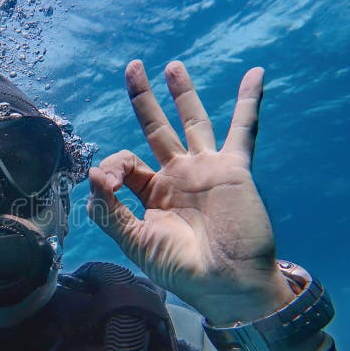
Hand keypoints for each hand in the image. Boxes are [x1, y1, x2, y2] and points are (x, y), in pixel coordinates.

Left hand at [87, 60, 294, 325]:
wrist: (226, 284)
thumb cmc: (181, 269)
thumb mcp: (136, 241)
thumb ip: (110, 210)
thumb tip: (94, 174)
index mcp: (152, 194)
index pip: (126, 162)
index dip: (112, 167)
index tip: (110, 184)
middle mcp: (177, 176)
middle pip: (155, 128)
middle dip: (143, 99)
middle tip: (132, 67)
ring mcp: (205, 169)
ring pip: (192, 121)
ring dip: (183, 92)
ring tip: (171, 65)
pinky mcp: (232, 169)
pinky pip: (243, 129)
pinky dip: (249, 101)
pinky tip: (255, 74)